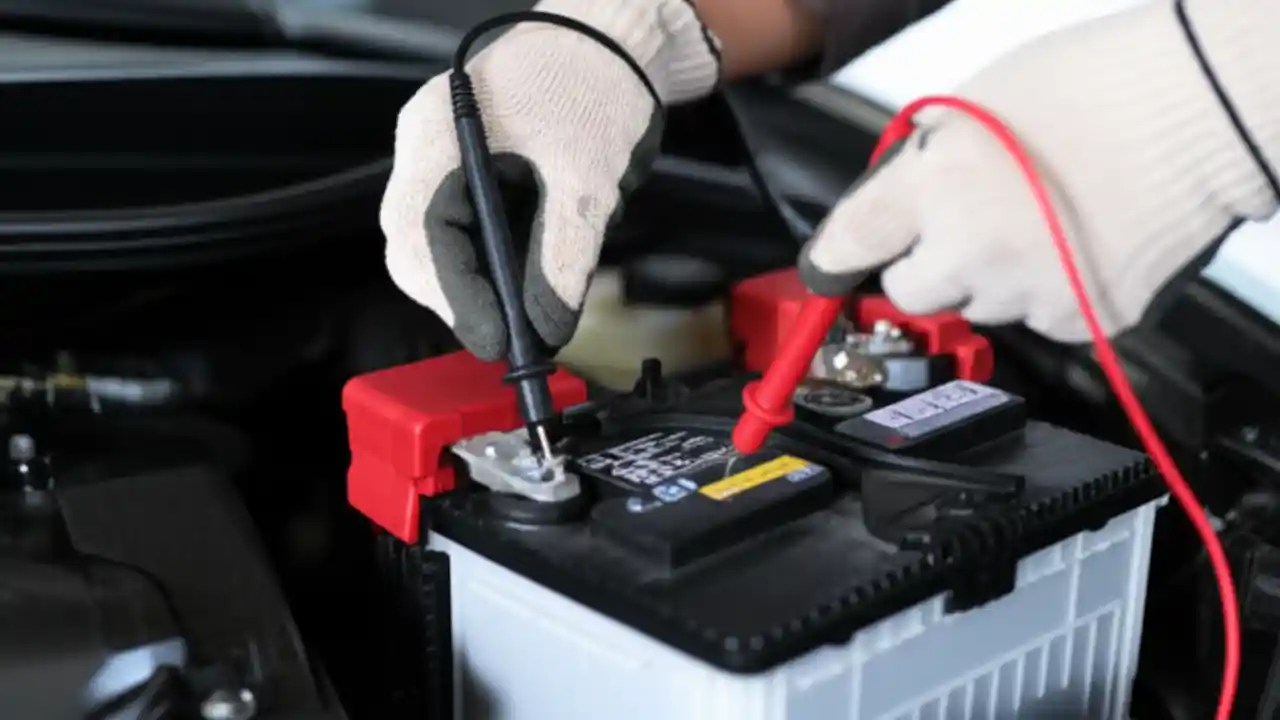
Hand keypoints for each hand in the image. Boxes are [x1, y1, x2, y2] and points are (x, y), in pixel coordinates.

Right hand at [380, 0, 719, 359]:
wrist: (613, 37)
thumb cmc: (596, 83)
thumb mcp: (585, 181)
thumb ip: (563, 258)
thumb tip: (548, 325)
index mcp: (439, 137)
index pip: (422, 236)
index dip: (457, 298)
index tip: (499, 339)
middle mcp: (424, 146)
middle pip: (414, 247)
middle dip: (461, 300)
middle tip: (512, 337)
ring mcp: (437, 155)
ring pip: (432, 243)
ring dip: (473, 285)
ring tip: (522, 315)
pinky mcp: (461, 166)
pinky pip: (457, 226)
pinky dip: (484, 260)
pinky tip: (518, 278)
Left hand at [800, 0, 1278, 342]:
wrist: (1204, 108)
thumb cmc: (1098, 86)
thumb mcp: (976, 104)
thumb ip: (925, 162)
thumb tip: (900, 198)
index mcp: (934, 184)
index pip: (849, 244)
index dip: (834, 259)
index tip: (828, 272)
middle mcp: (972, 248)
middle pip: (912, 292)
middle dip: (929, 264)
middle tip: (969, 226)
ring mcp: (1029, 292)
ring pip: (981, 306)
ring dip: (995, 276)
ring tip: (1044, 221)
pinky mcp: (1081, 319)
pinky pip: (1041, 319)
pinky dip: (1051, 292)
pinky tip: (1079, 244)